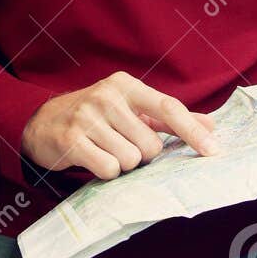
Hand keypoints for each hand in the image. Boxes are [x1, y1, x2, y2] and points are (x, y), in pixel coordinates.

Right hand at [22, 71, 219, 180]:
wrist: (42, 122)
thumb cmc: (96, 117)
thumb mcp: (130, 108)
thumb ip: (168, 117)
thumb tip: (211, 126)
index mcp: (126, 85)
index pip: (168, 107)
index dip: (192, 131)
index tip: (213, 150)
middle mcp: (107, 97)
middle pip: (150, 145)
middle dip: (141, 154)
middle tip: (121, 144)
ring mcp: (87, 118)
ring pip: (130, 160)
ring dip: (122, 164)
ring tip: (105, 149)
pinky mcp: (71, 140)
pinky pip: (108, 170)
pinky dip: (105, 172)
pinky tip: (92, 158)